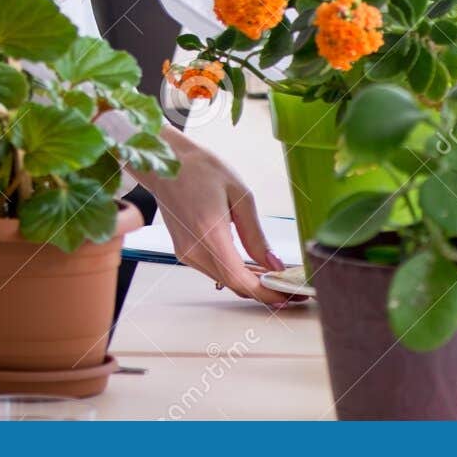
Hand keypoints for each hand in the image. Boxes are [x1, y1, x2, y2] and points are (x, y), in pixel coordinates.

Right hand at [143, 127, 302, 306]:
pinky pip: (215, 270)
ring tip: (276, 275)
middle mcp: (194, 249)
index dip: (266, 292)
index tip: (288, 295)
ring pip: (225, 280)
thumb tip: (273, 263)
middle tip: (291, 288)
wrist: (165, 162)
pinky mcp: (184, 252)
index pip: (240, 278)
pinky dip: (235, 272)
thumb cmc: (200, 169)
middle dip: (265, 290)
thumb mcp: (239, 194)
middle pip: (235, 284)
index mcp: (209, 232)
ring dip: (251, 281)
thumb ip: (255, 234)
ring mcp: (186, 253)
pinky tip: (252, 266)